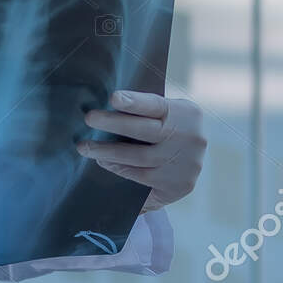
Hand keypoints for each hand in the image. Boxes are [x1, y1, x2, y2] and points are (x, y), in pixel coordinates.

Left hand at [76, 91, 204, 213]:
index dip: (134, 102)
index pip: (157, 105)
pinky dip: (120, 168)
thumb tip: (109, 106)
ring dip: (108, 152)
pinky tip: (104, 162)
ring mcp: (187, 163)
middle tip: (89, 119)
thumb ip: (144, 111)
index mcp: (186, 113)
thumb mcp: (168, 114)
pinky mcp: (180, 185)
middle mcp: (190, 138)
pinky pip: (143, 177)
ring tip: (86, 147)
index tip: (113, 98)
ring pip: (140, 157)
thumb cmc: (173, 129)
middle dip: (113, 124)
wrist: (196, 159)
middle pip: (145, 131)